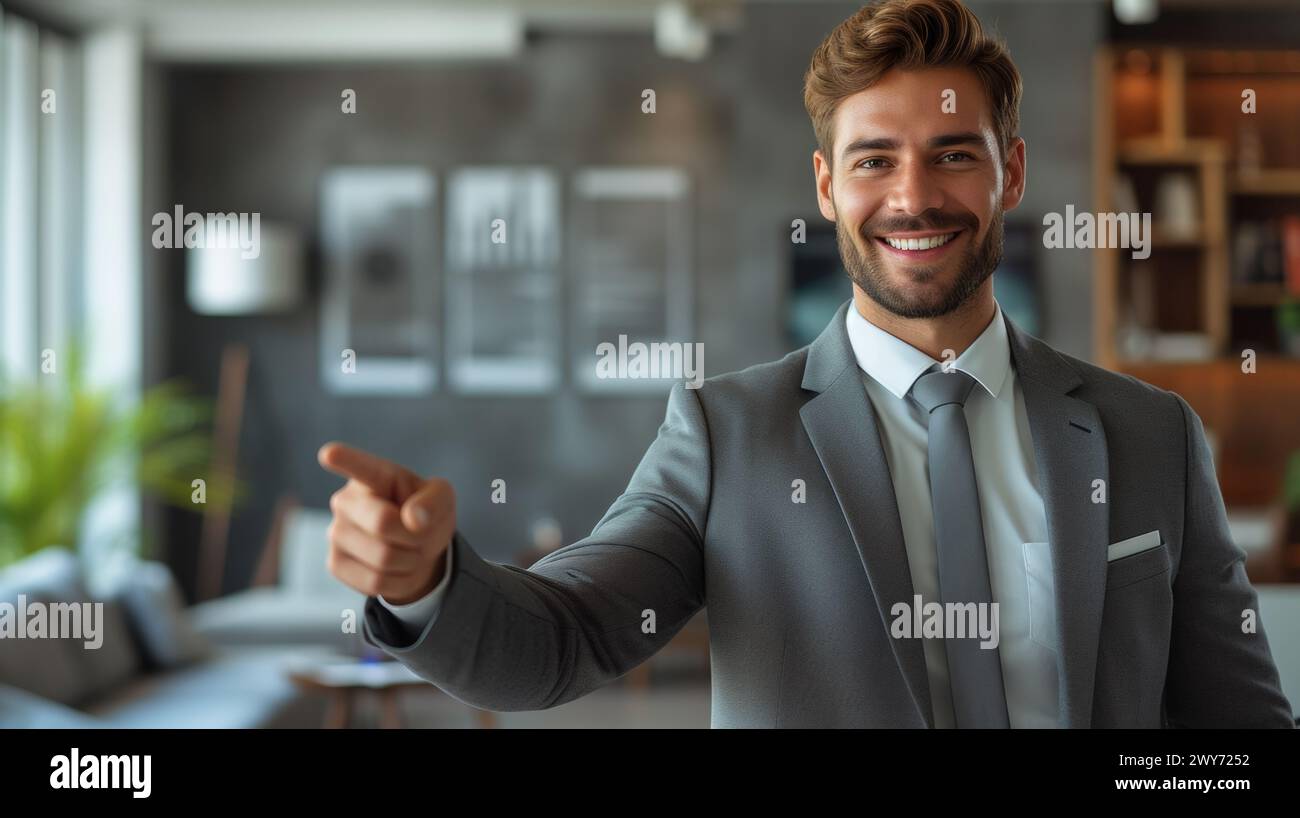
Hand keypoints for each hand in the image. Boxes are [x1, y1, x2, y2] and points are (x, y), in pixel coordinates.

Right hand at [317, 442, 455, 604]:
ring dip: (410, 561)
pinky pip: (374, 581)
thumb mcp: (441, 499)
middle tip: (419, 534)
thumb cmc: (424, 514)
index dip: (343, 459)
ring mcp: (336, 532)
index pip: (357, 465)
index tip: (329, 453)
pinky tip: (398, 569)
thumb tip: (414, 518)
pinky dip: (398, 581)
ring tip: (409, 550)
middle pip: (383, 523)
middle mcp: (346, 501)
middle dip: (414, 536)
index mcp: (374, 476)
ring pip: (382, 557)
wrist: (416, 548)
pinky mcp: (335, 563)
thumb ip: (434, 501)